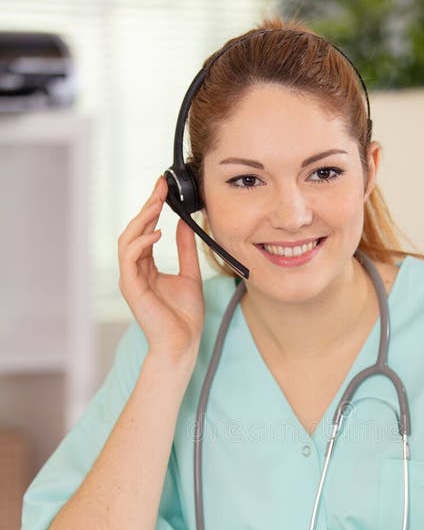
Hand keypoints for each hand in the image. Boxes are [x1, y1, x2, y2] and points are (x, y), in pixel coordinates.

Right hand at [117, 176, 204, 362]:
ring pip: (127, 240)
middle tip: (160, 187)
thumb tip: (184, 224)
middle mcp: (135, 271)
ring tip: (157, 204)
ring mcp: (131, 279)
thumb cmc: (184, 316)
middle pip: (134, 231)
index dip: (152, 209)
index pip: (145, 231)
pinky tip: (156, 232)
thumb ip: (185, 249)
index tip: (164, 189)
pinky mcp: (131, 287)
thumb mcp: (190, 274)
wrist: (183, 343)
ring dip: (141, 219)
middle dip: (147, 206)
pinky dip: (141, 242)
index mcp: (147, 268)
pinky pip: (129, 257)